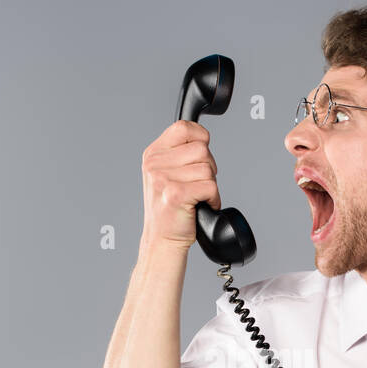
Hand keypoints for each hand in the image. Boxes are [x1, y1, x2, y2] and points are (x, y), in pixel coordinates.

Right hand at [141, 119, 220, 249]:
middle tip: (196, 185)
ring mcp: (163, 179)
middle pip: (201, 149)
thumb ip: (179, 153)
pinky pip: (210, 186)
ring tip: (196, 197)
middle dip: (208, 168)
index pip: (183, 127)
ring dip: (210, 185)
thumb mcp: (166, 174)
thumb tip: (203, 137)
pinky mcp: (176, 195)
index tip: (200, 156)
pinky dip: (213, 199)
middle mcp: (154, 164)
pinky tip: (201, 205)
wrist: (162, 240)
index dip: (200, 138)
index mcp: (153, 154)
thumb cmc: (170, 209)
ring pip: (208, 169)